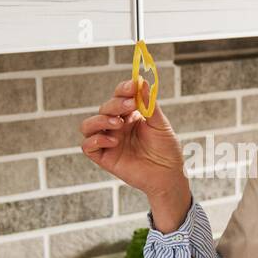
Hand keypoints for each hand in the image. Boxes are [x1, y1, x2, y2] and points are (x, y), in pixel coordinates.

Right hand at [81, 77, 186, 198]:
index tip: (132, 86)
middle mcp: (117, 126)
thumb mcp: (160, 123)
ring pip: (89, 125)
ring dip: (100, 120)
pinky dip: (95, 140)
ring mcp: (109, 141)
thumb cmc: (166, 149)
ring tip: (118, 123)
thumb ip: (149, 104)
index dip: (122, 89)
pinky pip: (88, 146)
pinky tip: (113, 140)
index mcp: (130, 115)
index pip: (119, 96)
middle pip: (104, 108)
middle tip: (130, 105)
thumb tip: (142, 83)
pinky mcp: (105, 158)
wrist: (169, 175)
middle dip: (115, 104)